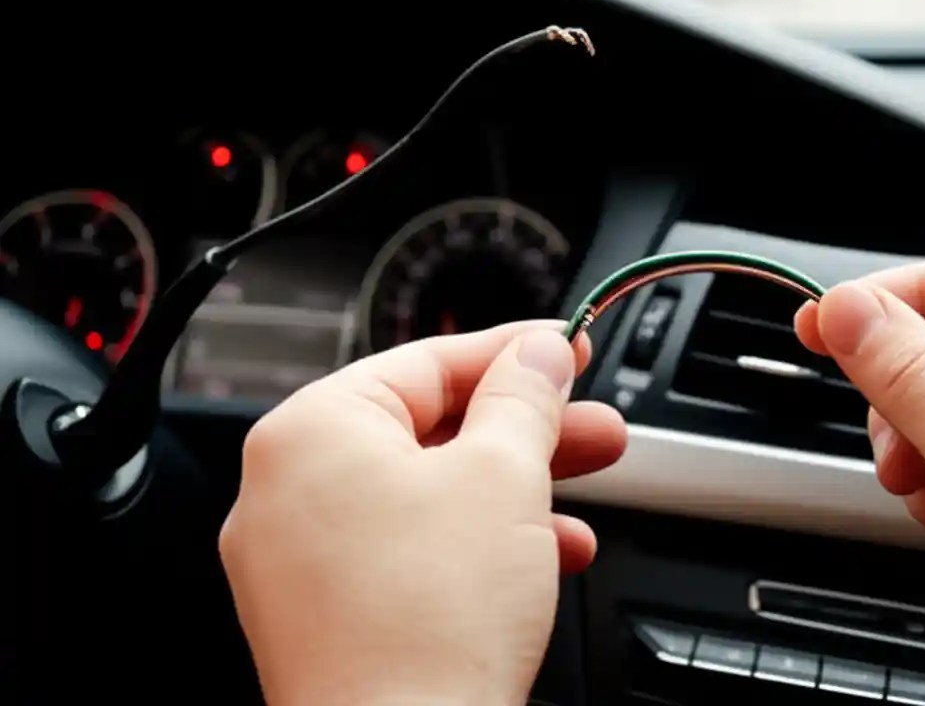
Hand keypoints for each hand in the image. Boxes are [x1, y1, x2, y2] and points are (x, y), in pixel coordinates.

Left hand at [218, 321, 626, 705]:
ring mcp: (300, 560)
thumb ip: (523, 397)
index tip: (565, 347)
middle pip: (430, 430)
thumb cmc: (429, 624)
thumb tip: (535, 354)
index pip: (426, 361)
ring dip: (514, 494)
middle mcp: (287, 490)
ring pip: (427, 495)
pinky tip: (544, 559)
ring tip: (584, 500)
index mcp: (311, 432)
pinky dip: (478, 546)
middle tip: (591, 424)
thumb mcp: (503, 477)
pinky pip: (412, 552)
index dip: (513, 351)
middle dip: (527, 431)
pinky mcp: (328, 615)